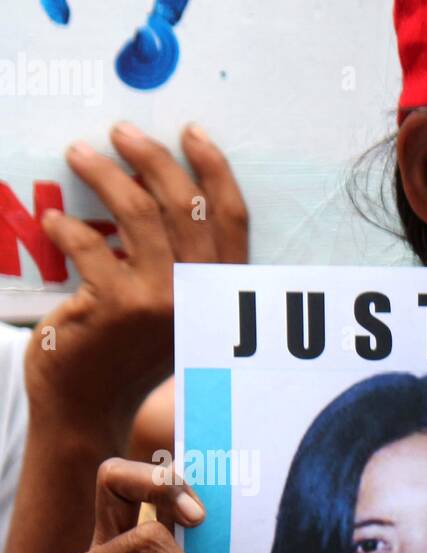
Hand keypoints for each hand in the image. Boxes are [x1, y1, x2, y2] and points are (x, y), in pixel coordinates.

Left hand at [24, 122, 248, 446]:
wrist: (90, 405)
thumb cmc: (126, 352)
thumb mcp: (169, 308)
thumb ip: (177, 263)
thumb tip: (155, 188)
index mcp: (220, 294)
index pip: (232, 220)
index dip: (214, 169)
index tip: (190, 132)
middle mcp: (200, 296)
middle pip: (186, 205)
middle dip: (152, 157)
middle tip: (121, 132)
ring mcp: (160, 302)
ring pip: (137, 211)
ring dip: (103, 172)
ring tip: (78, 154)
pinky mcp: (116, 307)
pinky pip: (89, 243)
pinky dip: (66, 226)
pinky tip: (53, 221)